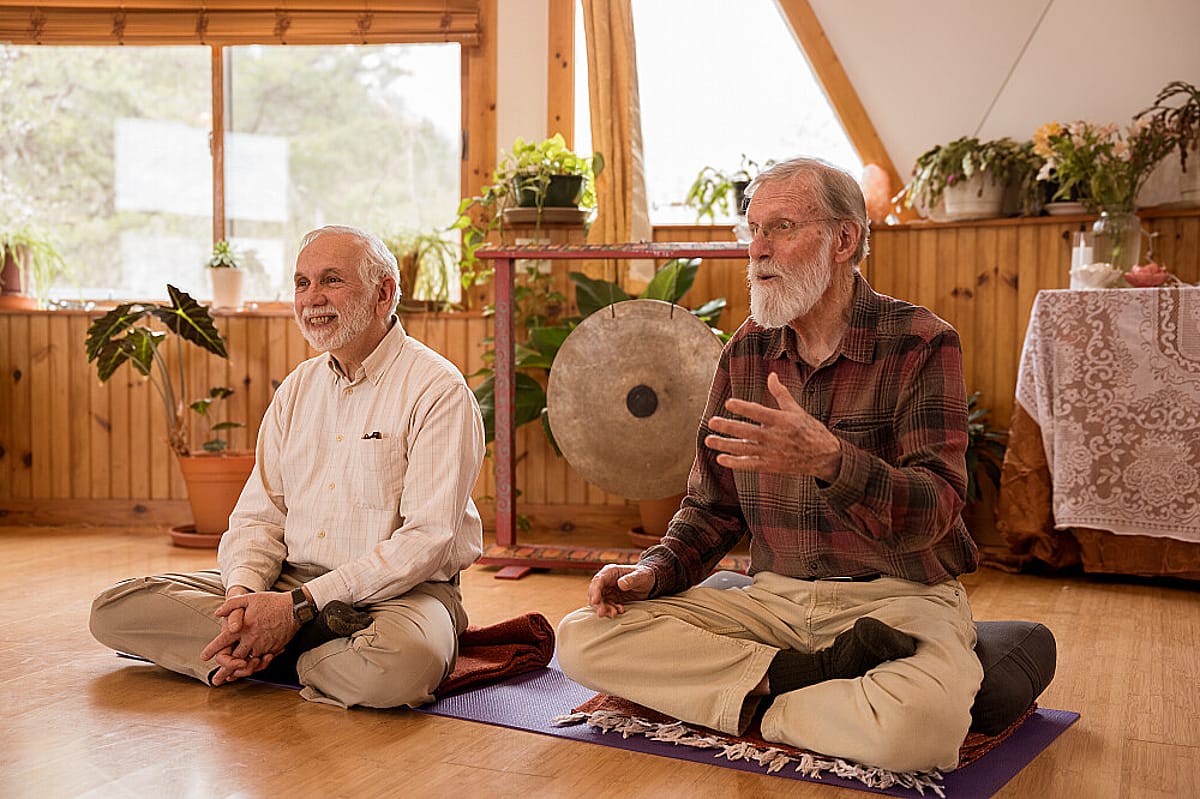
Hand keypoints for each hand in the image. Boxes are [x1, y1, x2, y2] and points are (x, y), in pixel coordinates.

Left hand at [202, 590, 298, 683]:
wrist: (295, 608)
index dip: (211, 650)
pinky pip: (262, 661)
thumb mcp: (250, 598)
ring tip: (231, 679)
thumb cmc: (272, 602)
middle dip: (223, 670)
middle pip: (234, 659)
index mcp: (243, 628)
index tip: (204, 657)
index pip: (223, 641)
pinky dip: (254, 667)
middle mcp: (251, 639)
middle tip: (216, 680)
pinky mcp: (273, 648)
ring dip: (238, 672)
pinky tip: (250, 669)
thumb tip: (218, 613)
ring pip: (248, 663)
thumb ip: (232, 604)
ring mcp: (263, 645)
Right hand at [588, 564, 654, 617]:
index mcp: (610, 571)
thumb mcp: (640, 576)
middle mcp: (606, 580)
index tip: (595, 601)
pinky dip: (610, 610)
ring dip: (604, 609)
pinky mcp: (611, 598)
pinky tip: (620, 611)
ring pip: (599, 601)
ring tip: (614, 614)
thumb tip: (620, 584)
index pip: (598, 580)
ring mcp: (608, 590)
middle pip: (595, 592)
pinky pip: (606, 606)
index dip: (595, 591)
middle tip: (602, 613)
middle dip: (598, 604)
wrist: (649, 583)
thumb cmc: (644, 575)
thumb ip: (631, 579)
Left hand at [705, 372, 841, 480]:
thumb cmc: (809, 430)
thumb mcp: (797, 410)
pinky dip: (736, 463)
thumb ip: (781, 394)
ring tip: (708, 440)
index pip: (760, 413)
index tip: (728, 403)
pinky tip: (721, 459)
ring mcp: (773, 453)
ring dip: (725, 445)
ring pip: (746, 449)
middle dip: (729, 427)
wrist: (824, 457)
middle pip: (749, 432)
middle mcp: (777, 437)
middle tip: (711, 421)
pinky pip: (751, 464)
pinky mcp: (771, 465)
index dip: (744, 408)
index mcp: (783, 421)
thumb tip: (772, 375)